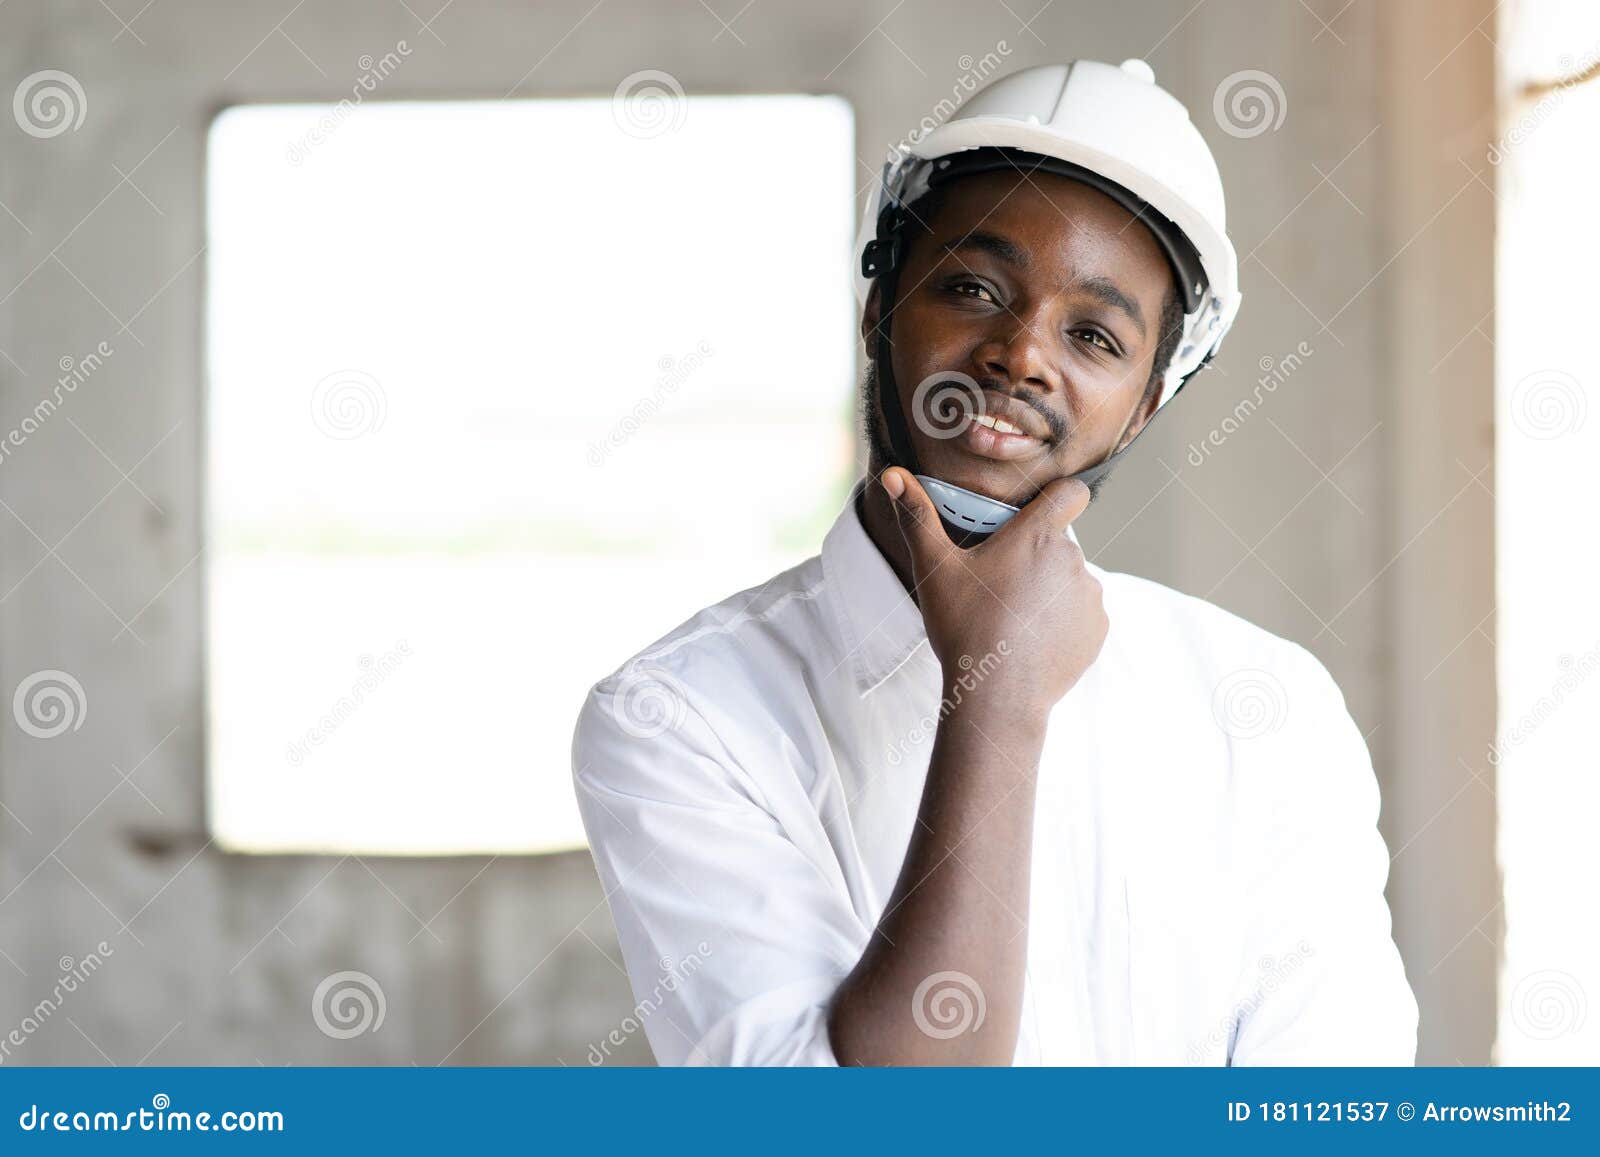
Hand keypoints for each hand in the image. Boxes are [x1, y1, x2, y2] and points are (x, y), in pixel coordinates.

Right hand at [881, 466, 1107, 716]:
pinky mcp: (1097, 630)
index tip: (1035, 514)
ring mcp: (1090, 597)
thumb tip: (893, 474)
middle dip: (1035, 556)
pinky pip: (1082, 613)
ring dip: (1048, 589)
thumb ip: (918, 517)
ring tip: (1013, 617)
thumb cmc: (965, 627)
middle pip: (1058, 543)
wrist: (997, 697)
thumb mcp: (935, 569)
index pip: (1072, 493)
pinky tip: (1031, 639)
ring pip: (1069, 579)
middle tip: (999, 585)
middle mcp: (1073, 560)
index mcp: (1038, 536)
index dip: (1057, 497)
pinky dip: (1062, 621)